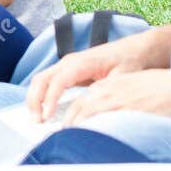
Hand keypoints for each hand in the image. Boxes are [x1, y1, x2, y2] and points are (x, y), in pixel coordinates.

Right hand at [26, 29, 169, 121]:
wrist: (136, 49)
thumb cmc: (130, 61)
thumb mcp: (122, 78)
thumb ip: (105, 91)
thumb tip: (90, 107)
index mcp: (82, 62)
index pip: (58, 81)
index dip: (49, 99)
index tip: (48, 117)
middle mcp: (70, 62)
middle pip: (41, 79)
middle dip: (34, 100)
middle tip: (37, 121)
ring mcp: (67, 65)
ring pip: (41, 80)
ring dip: (35, 99)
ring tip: (37, 119)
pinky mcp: (69, 71)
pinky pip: (48, 82)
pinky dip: (41, 96)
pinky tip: (44, 111)